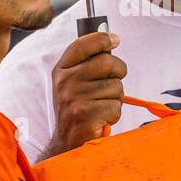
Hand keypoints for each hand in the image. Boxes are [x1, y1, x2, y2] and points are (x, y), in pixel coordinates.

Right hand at [42, 32, 126, 157]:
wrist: (66, 143)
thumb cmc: (77, 109)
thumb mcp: (74, 82)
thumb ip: (88, 61)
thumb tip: (113, 37)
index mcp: (61, 70)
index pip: (82, 44)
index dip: (102, 38)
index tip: (115, 39)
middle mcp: (65, 82)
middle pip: (107, 62)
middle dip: (119, 71)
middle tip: (114, 82)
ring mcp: (74, 99)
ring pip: (116, 86)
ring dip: (116, 98)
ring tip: (102, 106)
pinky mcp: (86, 116)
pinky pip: (116, 106)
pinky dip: (114, 113)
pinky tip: (102, 119)